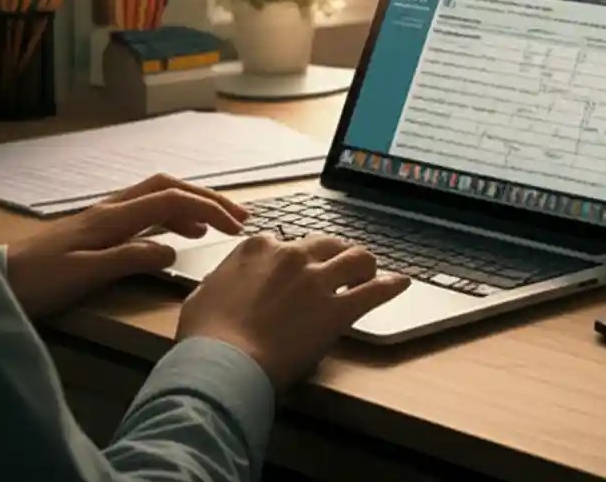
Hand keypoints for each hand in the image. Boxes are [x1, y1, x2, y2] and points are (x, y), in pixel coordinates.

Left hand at [6, 174, 247, 317]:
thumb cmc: (35, 281)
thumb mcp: (84, 274)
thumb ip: (129, 259)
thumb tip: (171, 250)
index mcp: (111, 217)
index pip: (172, 199)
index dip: (208, 208)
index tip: (236, 228)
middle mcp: (110, 209)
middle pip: (168, 188)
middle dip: (206, 198)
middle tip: (237, 218)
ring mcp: (102, 218)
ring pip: (156, 197)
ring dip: (190, 206)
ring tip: (215, 226)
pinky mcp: (96, 230)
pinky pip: (144, 212)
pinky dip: (170, 217)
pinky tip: (176, 236)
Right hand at [177, 233, 410, 389]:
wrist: (223, 362)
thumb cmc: (206, 336)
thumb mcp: (203, 295)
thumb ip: (224, 280)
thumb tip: (226, 283)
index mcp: (257, 248)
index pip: (286, 242)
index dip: (294, 259)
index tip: (296, 271)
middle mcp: (291, 256)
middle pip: (326, 244)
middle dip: (335, 255)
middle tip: (340, 270)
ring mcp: (317, 280)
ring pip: (356, 258)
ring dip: (365, 265)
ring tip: (369, 274)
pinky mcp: (338, 309)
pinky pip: (375, 291)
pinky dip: (391, 286)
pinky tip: (401, 283)